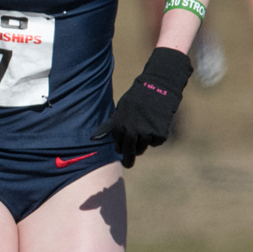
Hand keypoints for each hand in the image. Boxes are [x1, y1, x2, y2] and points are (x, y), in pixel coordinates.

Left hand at [93, 47, 192, 167]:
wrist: (158, 86)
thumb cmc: (138, 97)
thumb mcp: (121, 109)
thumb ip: (110, 125)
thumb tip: (94, 137)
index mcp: (119, 125)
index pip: (118, 145)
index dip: (120, 149)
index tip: (121, 151)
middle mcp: (131, 131)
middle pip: (130, 152)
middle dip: (128, 159)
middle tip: (128, 165)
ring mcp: (146, 134)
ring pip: (143, 147)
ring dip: (144, 144)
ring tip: (146, 128)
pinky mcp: (159, 134)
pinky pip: (156, 142)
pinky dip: (157, 136)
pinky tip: (157, 123)